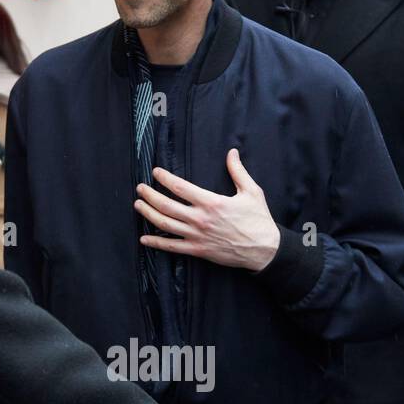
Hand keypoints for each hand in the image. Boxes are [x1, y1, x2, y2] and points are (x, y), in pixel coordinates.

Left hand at [135, 148, 280, 271]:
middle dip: (150, 195)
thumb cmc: (259, 220)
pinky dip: (156, 243)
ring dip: (148, 214)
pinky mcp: (198, 250)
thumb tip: (232, 152)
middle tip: (140, 188)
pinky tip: (144, 238)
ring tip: (138, 205)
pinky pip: (172, 247)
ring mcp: (197, 236)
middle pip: (167, 205)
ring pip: (165, 224)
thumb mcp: (252, 191)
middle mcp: (200, 219)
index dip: (165, 178)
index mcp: (211, 202)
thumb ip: (238, 171)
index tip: (156, 172)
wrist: (264, 249)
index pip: (180, 187)